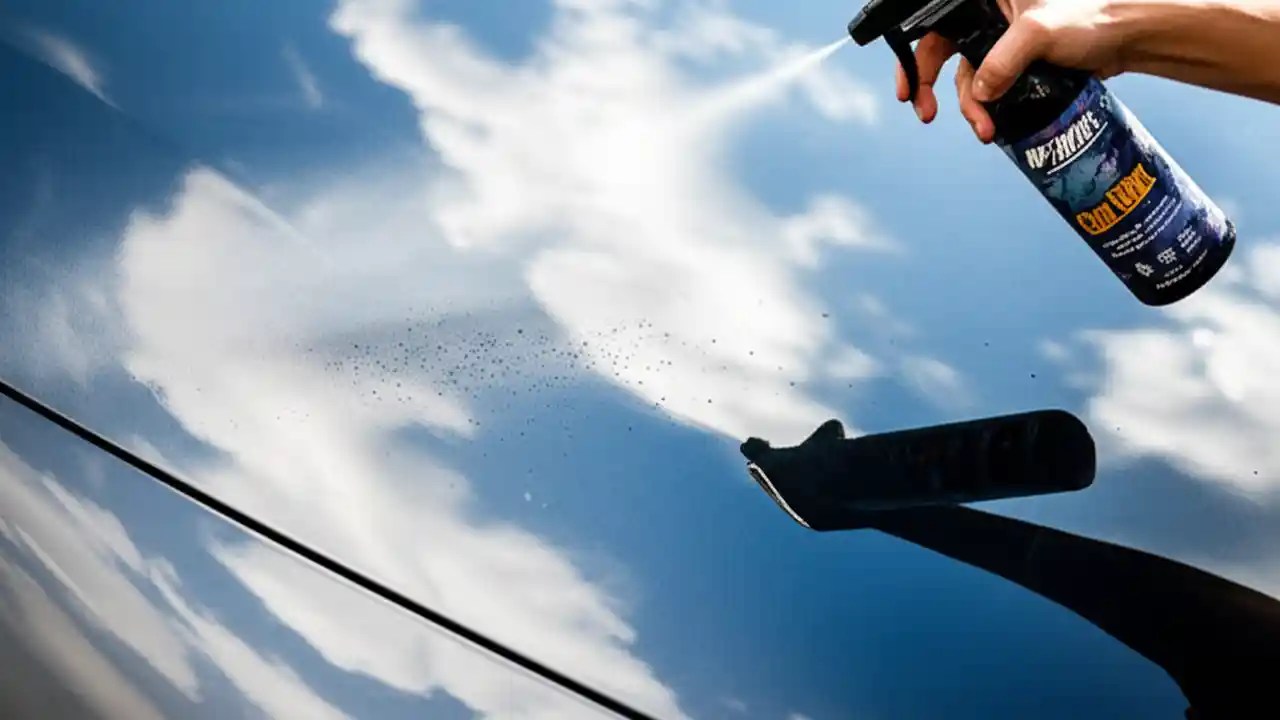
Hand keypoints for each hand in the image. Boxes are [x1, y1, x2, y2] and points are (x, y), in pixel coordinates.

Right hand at [895, 0, 1131, 142]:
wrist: (1127, 38)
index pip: (934, 18)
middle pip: (940, 50)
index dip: (914, 51)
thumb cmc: (1092, 16)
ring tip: (986, 131)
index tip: (907, 86)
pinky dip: (986, 108)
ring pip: (967, 76)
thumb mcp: (1040, 32)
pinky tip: (993, 124)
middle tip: (927, 113)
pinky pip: (987, 87)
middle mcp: (987, 13)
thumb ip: (1003, 59)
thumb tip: (979, 92)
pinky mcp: (1012, 62)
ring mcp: (999, 39)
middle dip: (931, 86)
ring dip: (970, 107)